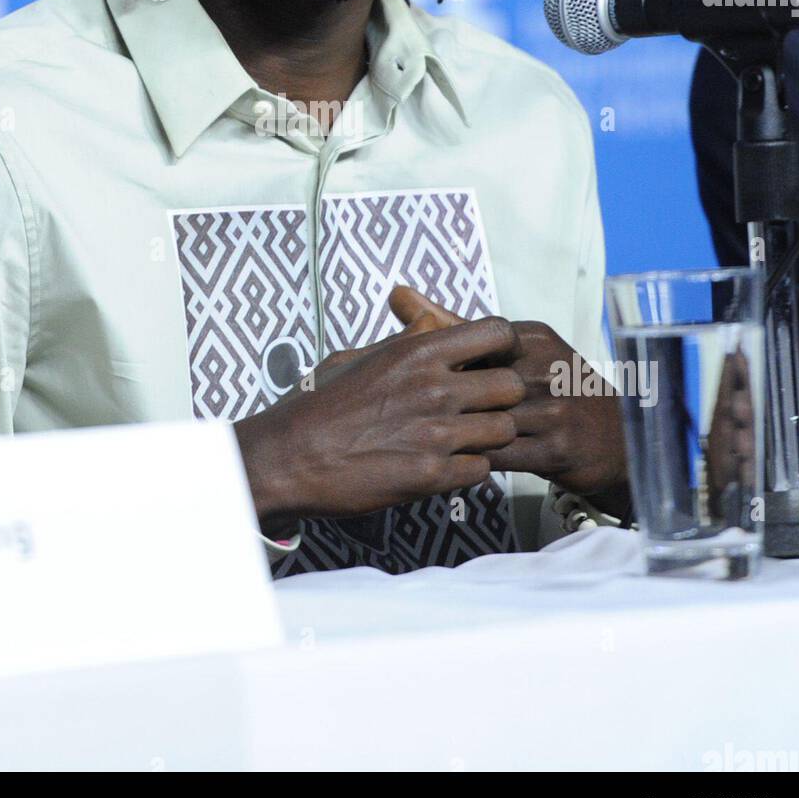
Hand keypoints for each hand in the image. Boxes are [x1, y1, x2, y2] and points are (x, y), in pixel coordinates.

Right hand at [234, 308, 523, 538]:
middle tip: (482, 408)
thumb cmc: (319, 404)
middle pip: (511, 386)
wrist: (288, 457)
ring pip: (504, 431)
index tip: (492, 361)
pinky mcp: (431, 476)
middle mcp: (434, 388)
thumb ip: (404, 340)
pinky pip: (482, 471)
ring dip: (489, 437)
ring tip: (464, 441)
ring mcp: (436, 434)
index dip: (503, 348)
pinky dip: (469, 470)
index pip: (497, 333)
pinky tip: (446, 466)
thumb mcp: (359, 356)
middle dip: (503, 398)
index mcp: (418, 351)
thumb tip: (431, 321)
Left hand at [388, 286, 629, 511]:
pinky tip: (452, 460)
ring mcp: (554, 409)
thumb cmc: (552, 389)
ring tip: (420, 441)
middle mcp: (546, 368)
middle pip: (474, 383)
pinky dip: (471, 458)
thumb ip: (454, 326)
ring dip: (452, 434)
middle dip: (439, 402)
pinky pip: (500, 455)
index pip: (470, 343)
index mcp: (532, 337)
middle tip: (407, 415)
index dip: (439, 366)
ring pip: (484, 421)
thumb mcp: (514, 350)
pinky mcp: (557, 448)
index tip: (414, 381)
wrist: (619, 439)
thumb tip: (396, 294)